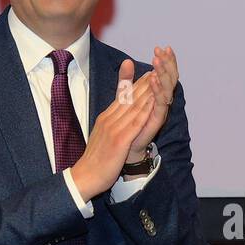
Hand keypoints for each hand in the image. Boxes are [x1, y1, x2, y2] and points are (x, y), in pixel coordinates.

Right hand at [70, 59, 156, 200]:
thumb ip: (110, 124)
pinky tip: (154, 102)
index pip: (123, 97)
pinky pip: (135, 123)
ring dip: (147, 91)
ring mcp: (114, 129)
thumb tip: (114, 117)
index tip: (148, 73)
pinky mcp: (120, 141)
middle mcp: (109, 119)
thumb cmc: (95, 160)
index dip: (137, 84)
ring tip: (159, 78)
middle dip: (145, 82)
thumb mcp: (101, 136)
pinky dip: (145, 111)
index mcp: (105, 118)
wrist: (85, 176)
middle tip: (157, 68)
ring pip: (134, 106)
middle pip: (130, 97)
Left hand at [126, 45, 176, 162]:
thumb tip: (127, 61)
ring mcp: (159, 112)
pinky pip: (159, 104)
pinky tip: (154, 80)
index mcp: (155, 96)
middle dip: (167, 64)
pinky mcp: (155, 121)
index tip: (162, 47)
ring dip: (162, 74)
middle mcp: (160, 103)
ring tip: (159, 61)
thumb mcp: (124, 97)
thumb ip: (126, 80)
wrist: (122, 150)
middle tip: (163, 50)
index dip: (165, 61)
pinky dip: (157, 91)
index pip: (164, 74)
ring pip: (166, 89)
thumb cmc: (125, 126)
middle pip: (169, 79)